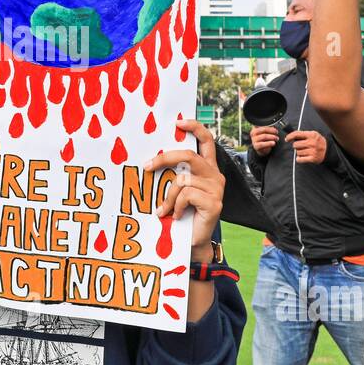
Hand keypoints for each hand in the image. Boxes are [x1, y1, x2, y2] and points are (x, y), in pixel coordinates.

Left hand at [146, 119, 224, 248]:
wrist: (193, 242)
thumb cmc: (183, 213)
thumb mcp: (179, 190)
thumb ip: (175, 173)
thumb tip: (152, 159)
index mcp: (207, 168)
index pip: (207, 140)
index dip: (195, 127)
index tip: (178, 122)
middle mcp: (215, 175)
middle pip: (189, 156)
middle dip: (165, 159)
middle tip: (147, 166)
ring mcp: (216, 189)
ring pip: (183, 180)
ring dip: (168, 196)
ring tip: (163, 210)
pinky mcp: (214, 203)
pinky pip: (186, 195)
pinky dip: (174, 206)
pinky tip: (175, 216)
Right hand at [251, 124, 278, 156]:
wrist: (262, 149)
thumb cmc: (265, 139)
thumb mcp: (266, 132)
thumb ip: (268, 128)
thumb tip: (274, 126)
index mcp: (255, 127)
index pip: (262, 124)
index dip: (269, 126)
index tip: (275, 129)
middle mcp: (253, 133)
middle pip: (263, 129)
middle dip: (271, 130)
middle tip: (277, 132)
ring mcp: (254, 139)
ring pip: (264, 136)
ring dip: (272, 137)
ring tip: (277, 138)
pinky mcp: (256, 146)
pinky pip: (263, 144)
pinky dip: (269, 143)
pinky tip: (273, 143)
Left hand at [286, 129, 327, 163]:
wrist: (329, 150)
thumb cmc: (318, 142)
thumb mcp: (313, 134)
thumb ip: (303, 134)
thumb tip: (290, 136)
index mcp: (312, 135)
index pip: (297, 134)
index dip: (290, 136)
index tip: (287, 139)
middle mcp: (312, 143)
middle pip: (295, 144)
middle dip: (296, 146)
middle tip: (302, 146)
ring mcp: (313, 151)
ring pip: (297, 152)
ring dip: (299, 152)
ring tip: (305, 151)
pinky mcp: (313, 158)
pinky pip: (299, 159)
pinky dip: (299, 158)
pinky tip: (304, 156)